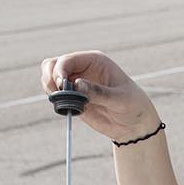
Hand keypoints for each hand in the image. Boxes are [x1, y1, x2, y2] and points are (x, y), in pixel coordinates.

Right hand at [37, 50, 160, 144]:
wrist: (134, 125)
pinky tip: (67, 108)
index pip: (67, 59)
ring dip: (50, 88)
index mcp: (94, 61)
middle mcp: (82, 68)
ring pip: (49, 77)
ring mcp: (76, 82)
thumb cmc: (133, 106)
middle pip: (52, 64)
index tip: (62, 86)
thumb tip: (76, 85)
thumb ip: (98, 92)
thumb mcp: (120, 99)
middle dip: (50, 77)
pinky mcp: (72, 97)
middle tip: (59, 93)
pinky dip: (55, 99)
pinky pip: (55, 94)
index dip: (60, 70)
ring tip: (63, 101)